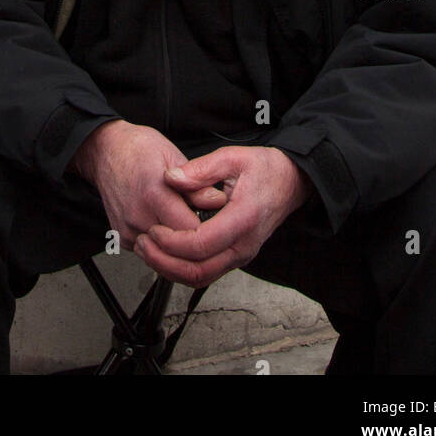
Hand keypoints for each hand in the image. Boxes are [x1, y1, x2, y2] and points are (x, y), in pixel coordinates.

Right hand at [69, 119, 227, 249]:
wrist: (106, 151)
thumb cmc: (138, 149)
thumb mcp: (172, 155)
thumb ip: (195, 184)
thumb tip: (217, 201)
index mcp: (154, 193)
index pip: (191, 230)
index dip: (206, 226)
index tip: (211, 217)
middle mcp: (138, 216)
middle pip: (178, 245)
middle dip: (192, 236)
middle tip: (195, 216)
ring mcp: (129, 229)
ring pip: (165, 252)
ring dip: (176, 241)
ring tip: (176, 216)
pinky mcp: (122, 238)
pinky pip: (150, 250)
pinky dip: (160, 241)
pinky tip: (161, 220)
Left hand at [133, 145, 312, 287]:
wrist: (291, 182)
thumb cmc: (266, 169)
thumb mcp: (233, 157)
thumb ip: (200, 169)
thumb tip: (171, 178)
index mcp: (243, 219)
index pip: (201, 245)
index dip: (172, 241)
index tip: (153, 229)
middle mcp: (244, 245)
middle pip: (199, 271)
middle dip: (165, 262)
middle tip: (144, 244)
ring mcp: (242, 254)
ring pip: (201, 278)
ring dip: (171, 270)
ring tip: (148, 251)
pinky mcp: (237, 256)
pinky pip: (207, 273)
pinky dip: (183, 269)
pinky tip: (166, 255)